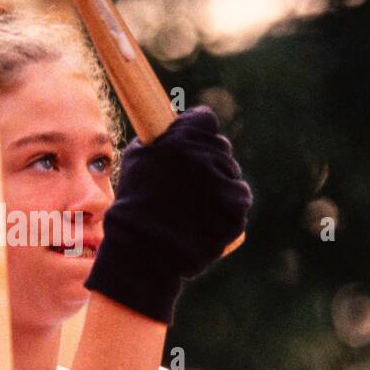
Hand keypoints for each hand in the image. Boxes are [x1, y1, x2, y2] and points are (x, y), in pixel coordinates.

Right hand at [85, 106, 251, 323]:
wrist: (143, 250)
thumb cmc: (132, 205)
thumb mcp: (135, 161)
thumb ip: (158, 141)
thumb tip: (171, 129)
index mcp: (183, 140)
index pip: (204, 119)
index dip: (196, 132)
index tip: (191, 144)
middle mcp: (207, 157)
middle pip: (220, 148)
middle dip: (208, 162)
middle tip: (190, 185)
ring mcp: (225, 184)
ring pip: (232, 177)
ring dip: (219, 187)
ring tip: (194, 208)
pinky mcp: (236, 211)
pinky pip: (237, 204)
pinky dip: (226, 212)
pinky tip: (205, 221)